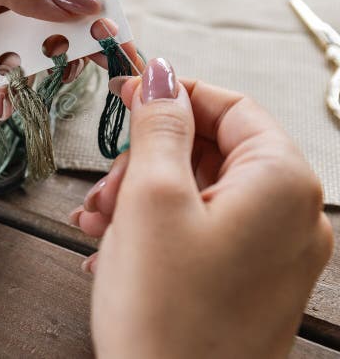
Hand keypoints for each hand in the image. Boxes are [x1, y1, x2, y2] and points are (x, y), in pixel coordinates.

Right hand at [70, 59, 332, 357]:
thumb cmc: (166, 315)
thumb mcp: (151, 200)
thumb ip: (159, 128)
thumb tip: (160, 75)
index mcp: (282, 185)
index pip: (231, 107)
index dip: (174, 94)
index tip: (127, 92)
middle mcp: (292, 218)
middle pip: (214, 151)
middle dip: (147, 159)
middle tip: (104, 183)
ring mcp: (274, 255)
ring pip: (201, 193)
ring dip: (141, 196)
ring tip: (97, 221)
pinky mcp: (250, 284)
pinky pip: (203, 232)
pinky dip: (156, 229)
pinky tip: (112, 246)